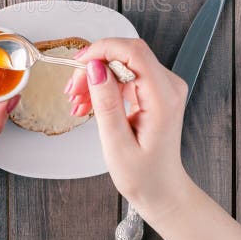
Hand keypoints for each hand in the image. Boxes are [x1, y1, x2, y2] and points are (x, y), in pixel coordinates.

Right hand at [65, 38, 191, 218]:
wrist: (162, 189)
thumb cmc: (144, 175)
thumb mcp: (117, 144)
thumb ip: (106, 103)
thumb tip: (95, 67)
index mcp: (163, 99)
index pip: (134, 53)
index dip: (103, 50)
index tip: (78, 63)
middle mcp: (168, 86)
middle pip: (126, 55)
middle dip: (94, 66)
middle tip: (72, 90)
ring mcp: (163, 87)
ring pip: (122, 63)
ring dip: (95, 76)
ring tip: (77, 101)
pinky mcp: (155, 90)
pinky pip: (125, 75)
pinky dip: (104, 84)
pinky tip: (88, 103)